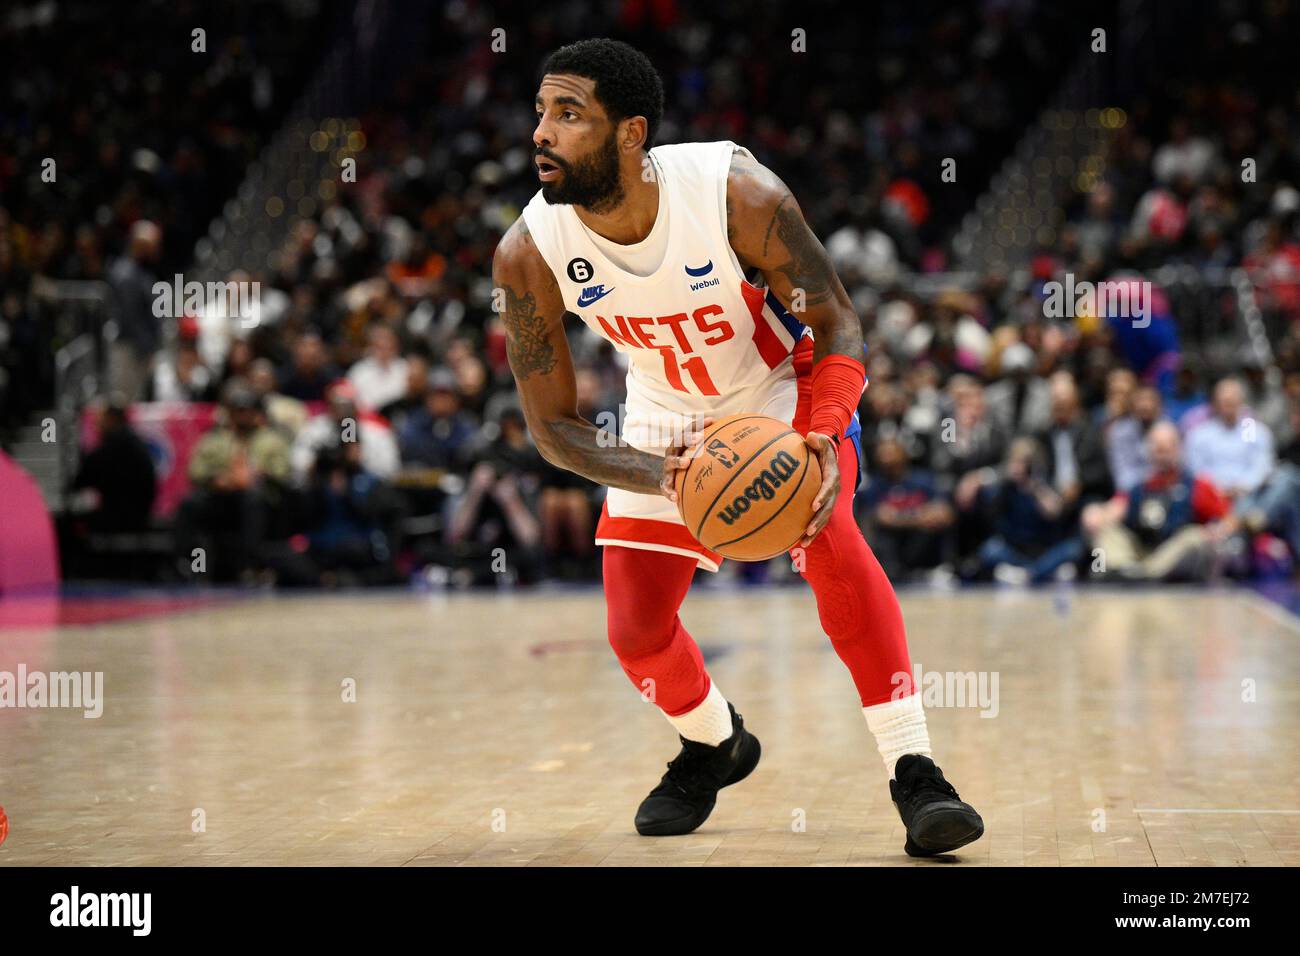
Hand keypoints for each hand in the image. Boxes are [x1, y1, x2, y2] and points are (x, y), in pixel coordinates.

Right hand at [660, 416, 714, 502]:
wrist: (667, 479)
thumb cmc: (688, 463)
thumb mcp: (696, 454)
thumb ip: (713, 446)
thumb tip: (738, 436)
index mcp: (682, 443)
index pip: (690, 429)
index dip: (699, 424)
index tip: (711, 420)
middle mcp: (673, 452)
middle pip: (678, 441)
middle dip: (688, 438)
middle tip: (699, 438)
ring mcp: (667, 467)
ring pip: (670, 462)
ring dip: (678, 461)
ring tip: (686, 463)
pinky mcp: (664, 482)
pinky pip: (665, 487)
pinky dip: (669, 492)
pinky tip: (675, 497)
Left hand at [796, 431, 839, 547]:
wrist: (827, 457)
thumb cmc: (820, 448)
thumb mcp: (820, 441)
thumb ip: (817, 439)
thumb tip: (811, 436)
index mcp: (832, 478)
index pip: (828, 488)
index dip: (823, 497)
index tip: (814, 505)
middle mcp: (832, 492)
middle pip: (827, 509)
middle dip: (818, 521)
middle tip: (809, 529)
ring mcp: (828, 501)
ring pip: (822, 519)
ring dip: (814, 531)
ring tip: (803, 543)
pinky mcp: (821, 507)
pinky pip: (815, 520)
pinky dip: (808, 532)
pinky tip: (796, 542)